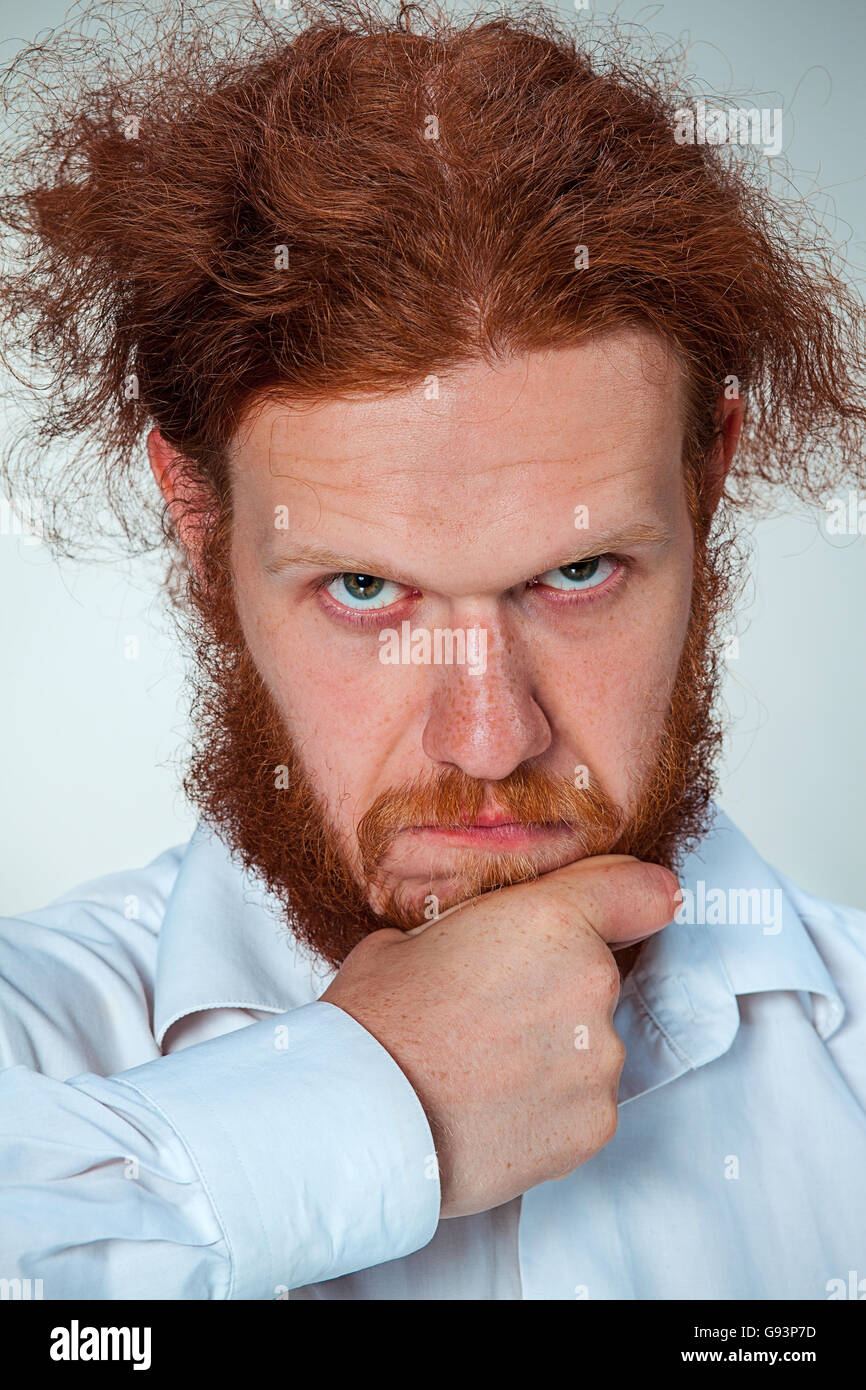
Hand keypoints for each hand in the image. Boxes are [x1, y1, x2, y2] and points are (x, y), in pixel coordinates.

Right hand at [320, 853, 677, 1216]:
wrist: (360, 1117)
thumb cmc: (376, 1020)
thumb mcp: (419, 934)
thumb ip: (485, 928)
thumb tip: (491, 942)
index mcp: (552, 919)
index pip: (640, 891)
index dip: (634, 899)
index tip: (633, 911)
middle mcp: (591, 984)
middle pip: (597, 978)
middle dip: (555, 992)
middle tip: (489, 1016)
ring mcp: (598, 1061)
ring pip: (589, 1047)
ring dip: (551, 1054)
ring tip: (481, 1073)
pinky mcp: (594, 1126)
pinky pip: (583, 1105)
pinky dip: (549, 1108)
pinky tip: (494, 1110)